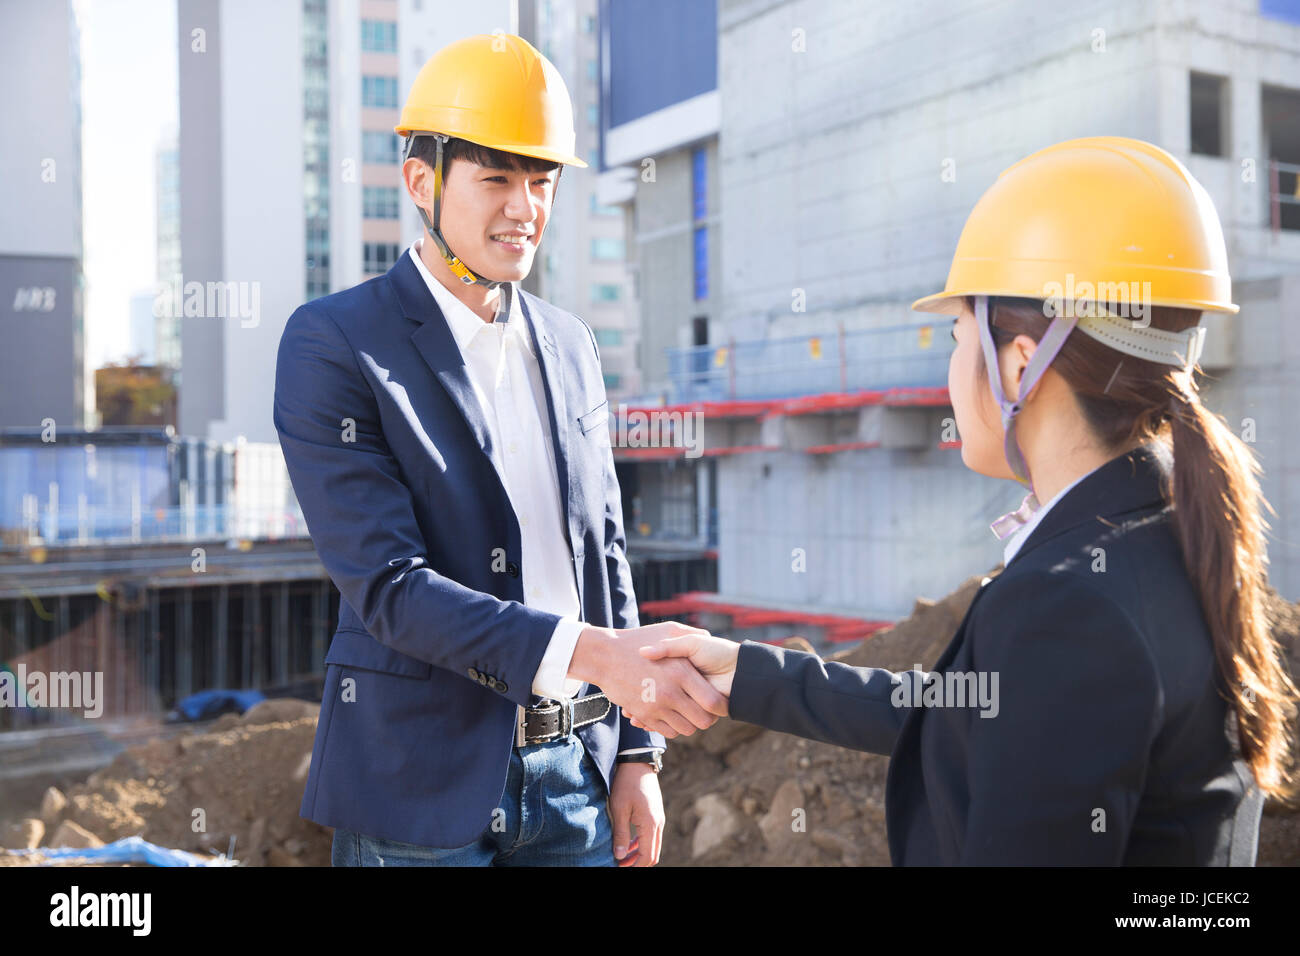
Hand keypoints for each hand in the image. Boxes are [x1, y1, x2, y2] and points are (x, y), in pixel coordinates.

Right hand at [568, 621, 727, 737]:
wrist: (605, 656)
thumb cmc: (638, 640)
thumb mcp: (668, 628)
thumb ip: (692, 634)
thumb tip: (710, 637)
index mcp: (681, 672)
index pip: (713, 702)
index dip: (720, 705)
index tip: (717, 700)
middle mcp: (671, 692)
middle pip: (703, 721)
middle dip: (708, 717)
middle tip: (705, 709)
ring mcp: (656, 706)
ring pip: (686, 729)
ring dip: (690, 723)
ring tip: (688, 711)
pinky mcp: (644, 715)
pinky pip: (668, 732)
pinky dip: (673, 727)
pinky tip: (672, 714)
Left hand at [608, 762, 662, 865]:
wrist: (638, 762)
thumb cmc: (626, 784)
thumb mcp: (619, 809)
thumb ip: (621, 834)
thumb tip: (620, 856)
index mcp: (650, 824)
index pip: (646, 856)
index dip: (634, 866)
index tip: (620, 868)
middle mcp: (658, 823)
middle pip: (653, 854)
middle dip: (638, 863)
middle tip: (620, 865)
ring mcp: (659, 818)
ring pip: (653, 845)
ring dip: (639, 854)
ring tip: (622, 857)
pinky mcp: (656, 814)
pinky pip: (652, 836)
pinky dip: (642, 843)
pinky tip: (629, 844)